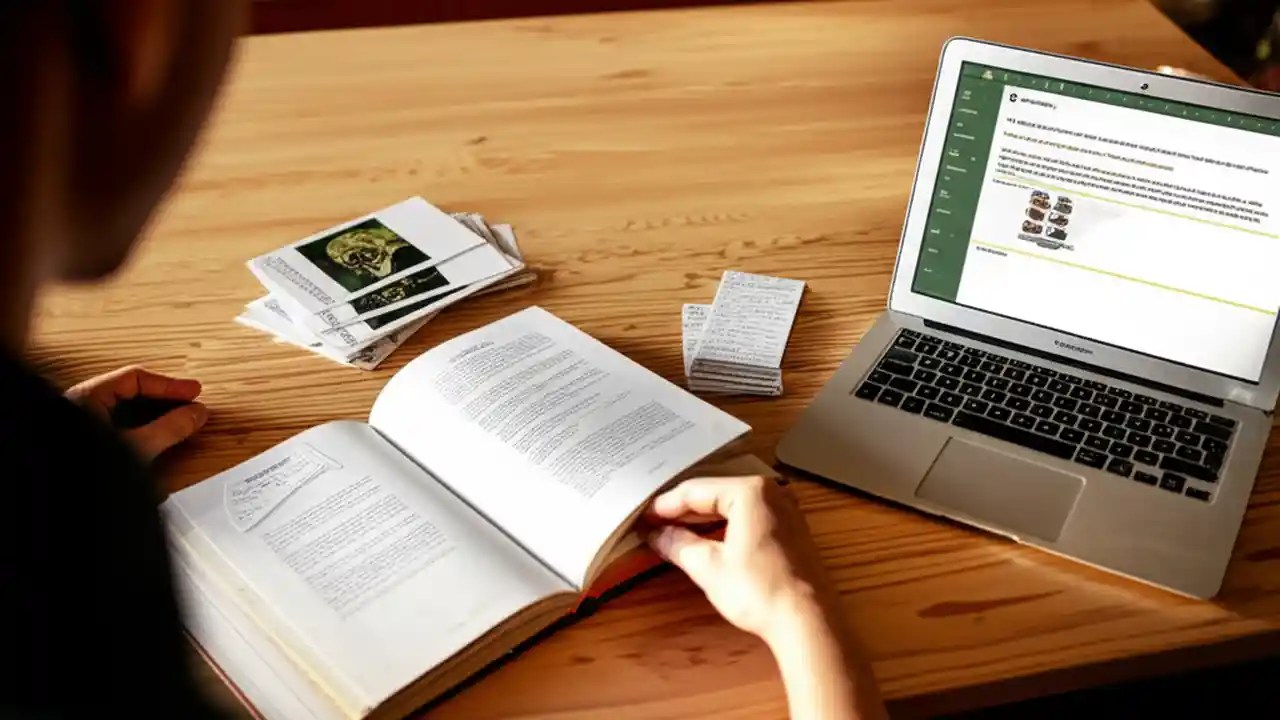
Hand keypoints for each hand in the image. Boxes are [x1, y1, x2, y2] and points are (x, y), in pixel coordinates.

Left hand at [66, 366, 208, 460]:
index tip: (193, 392)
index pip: (136, 378)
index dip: (169, 385)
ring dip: (157, 415)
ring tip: (181, 423)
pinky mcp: (91, 441)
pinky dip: (144, 429)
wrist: (62, 498)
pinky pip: (121, 427)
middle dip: (166, 400)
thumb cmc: (86, 466)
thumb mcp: (137, 446)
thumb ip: (169, 429)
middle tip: (191, 406)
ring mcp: (87, 424)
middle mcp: (84, 406)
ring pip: (128, 411)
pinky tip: (159, 438)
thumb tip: (195, 414)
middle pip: (133, 393)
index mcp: (87, 397)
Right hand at [646, 476, 886, 719]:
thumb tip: (657, 535)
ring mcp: (785, 510)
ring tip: (676, 531)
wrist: (806, 620)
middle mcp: (772, 492)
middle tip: (656, 523)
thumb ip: (678, 544)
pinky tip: (708, 539)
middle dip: (684, 510)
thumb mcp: (708, 566)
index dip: (666, 505)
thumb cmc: (759, 591)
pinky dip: (726, 525)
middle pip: (716, 493)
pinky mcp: (791, 529)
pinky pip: (750, 516)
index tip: (645, 517)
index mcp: (750, 491)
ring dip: (705, 518)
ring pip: (733, 505)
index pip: (696, 490)